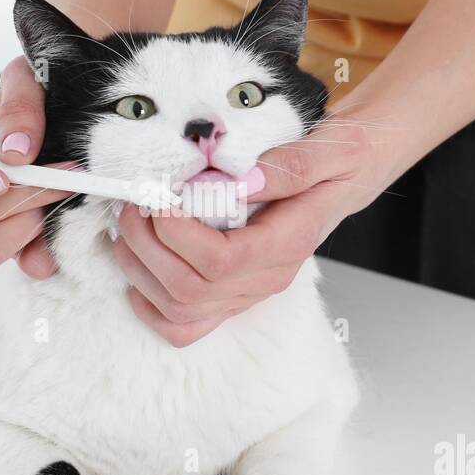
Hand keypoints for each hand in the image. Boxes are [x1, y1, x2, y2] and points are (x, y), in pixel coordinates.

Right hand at [0, 57, 67, 276]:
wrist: (70, 114)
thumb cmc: (34, 97)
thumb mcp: (26, 80)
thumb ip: (18, 105)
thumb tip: (17, 153)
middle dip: (20, 198)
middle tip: (61, 175)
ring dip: (32, 225)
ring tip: (66, 193)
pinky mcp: (27, 243)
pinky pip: (29, 264)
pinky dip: (51, 250)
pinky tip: (72, 224)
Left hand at [110, 119, 386, 345]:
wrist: (345, 178)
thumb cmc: (338, 163)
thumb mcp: (334, 148)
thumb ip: (293, 164)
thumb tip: (244, 180)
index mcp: (288, 244)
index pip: (222, 261)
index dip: (178, 233)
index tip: (160, 197)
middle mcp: (266, 278)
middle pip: (191, 290)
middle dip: (147, 246)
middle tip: (133, 204)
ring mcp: (246, 292)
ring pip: (178, 310)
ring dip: (139, 268)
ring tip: (128, 224)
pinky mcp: (229, 295)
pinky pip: (183, 326)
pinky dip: (149, 304)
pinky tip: (140, 265)